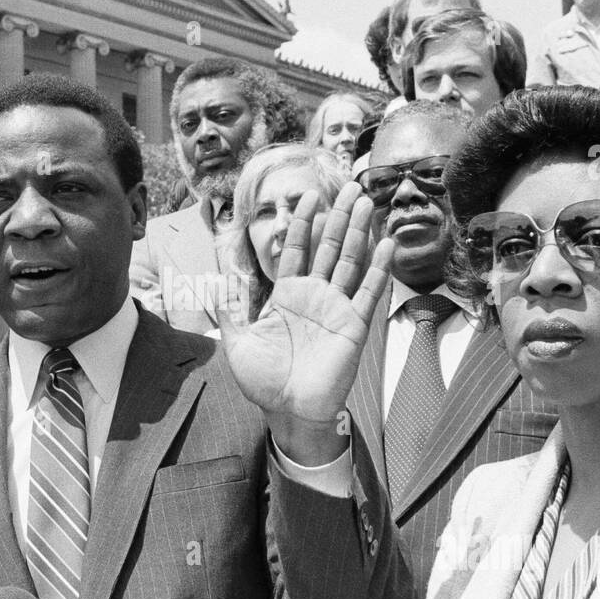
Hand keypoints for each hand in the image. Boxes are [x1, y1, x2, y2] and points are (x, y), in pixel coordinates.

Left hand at [220, 183, 391, 463]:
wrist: (289, 412)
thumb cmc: (263, 382)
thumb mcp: (236, 342)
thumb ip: (229, 309)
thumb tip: (213, 281)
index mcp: (287, 295)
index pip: (296, 249)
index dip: (301, 222)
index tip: (307, 195)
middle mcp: (314, 296)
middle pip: (328, 246)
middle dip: (338, 216)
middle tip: (349, 186)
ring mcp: (336, 308)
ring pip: (349, 260)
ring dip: (359, 231)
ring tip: (366, 202)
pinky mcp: (353, 324)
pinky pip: (368, 291)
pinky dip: (379, 267)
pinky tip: (386, 241)